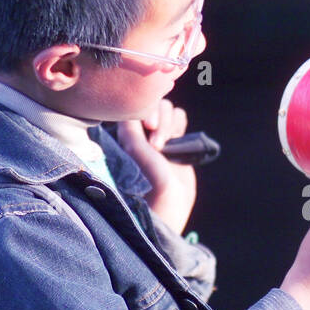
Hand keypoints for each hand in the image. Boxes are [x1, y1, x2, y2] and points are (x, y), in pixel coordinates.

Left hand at [117, 100, 196, 234]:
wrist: (170, 205)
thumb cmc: (148, 181)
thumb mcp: (136, 151)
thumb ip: (131, 127)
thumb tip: (131, 106)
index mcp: (129, 133)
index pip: (138, 105)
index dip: (147, 109)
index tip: (148, 127)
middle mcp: (144, 132)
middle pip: (156, 104)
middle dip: (161, 119)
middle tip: (158, 144)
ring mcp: (161, 136)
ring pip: (169, 111)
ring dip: (171, 123)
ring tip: (166, 147)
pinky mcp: (177, 142)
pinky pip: (180, 120)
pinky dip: (181, 125)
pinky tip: (178, 144)